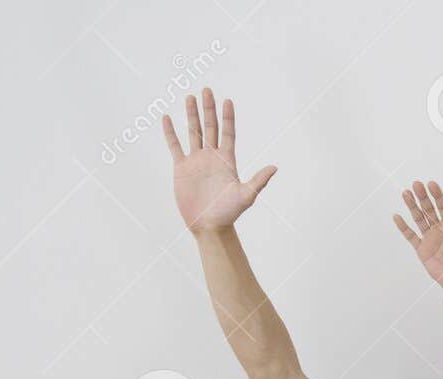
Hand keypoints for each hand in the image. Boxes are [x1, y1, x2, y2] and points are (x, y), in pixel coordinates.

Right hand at [161, 88, 276, 233]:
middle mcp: (212, 157)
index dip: (228, 118)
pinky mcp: (182, 168)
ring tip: (190, 97)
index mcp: (227, 160)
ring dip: (191, 115)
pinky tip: (167, 118)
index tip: (227, 101)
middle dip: (208, 109)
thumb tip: (274, 167)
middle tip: (206, 89)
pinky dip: (170, 133)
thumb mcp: (246, 196)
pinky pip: (175, 146)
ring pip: (193, 132)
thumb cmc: (229, 213)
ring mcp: (196, 161)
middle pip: (210, 127)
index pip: (228, 133)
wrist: (210, 226)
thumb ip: (258, 181)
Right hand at [393, 180, 442, 292]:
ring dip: (412, 206)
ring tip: (405, 193)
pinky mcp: (422, 250)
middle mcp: (439, 229)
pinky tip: (397, 216)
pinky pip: (411, 236)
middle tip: (416, 184)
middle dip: (423, 196)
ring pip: (419, 218)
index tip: (431, 184)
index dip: (437, 195)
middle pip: (429, 209)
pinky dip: (403, 227)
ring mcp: (430, 239)